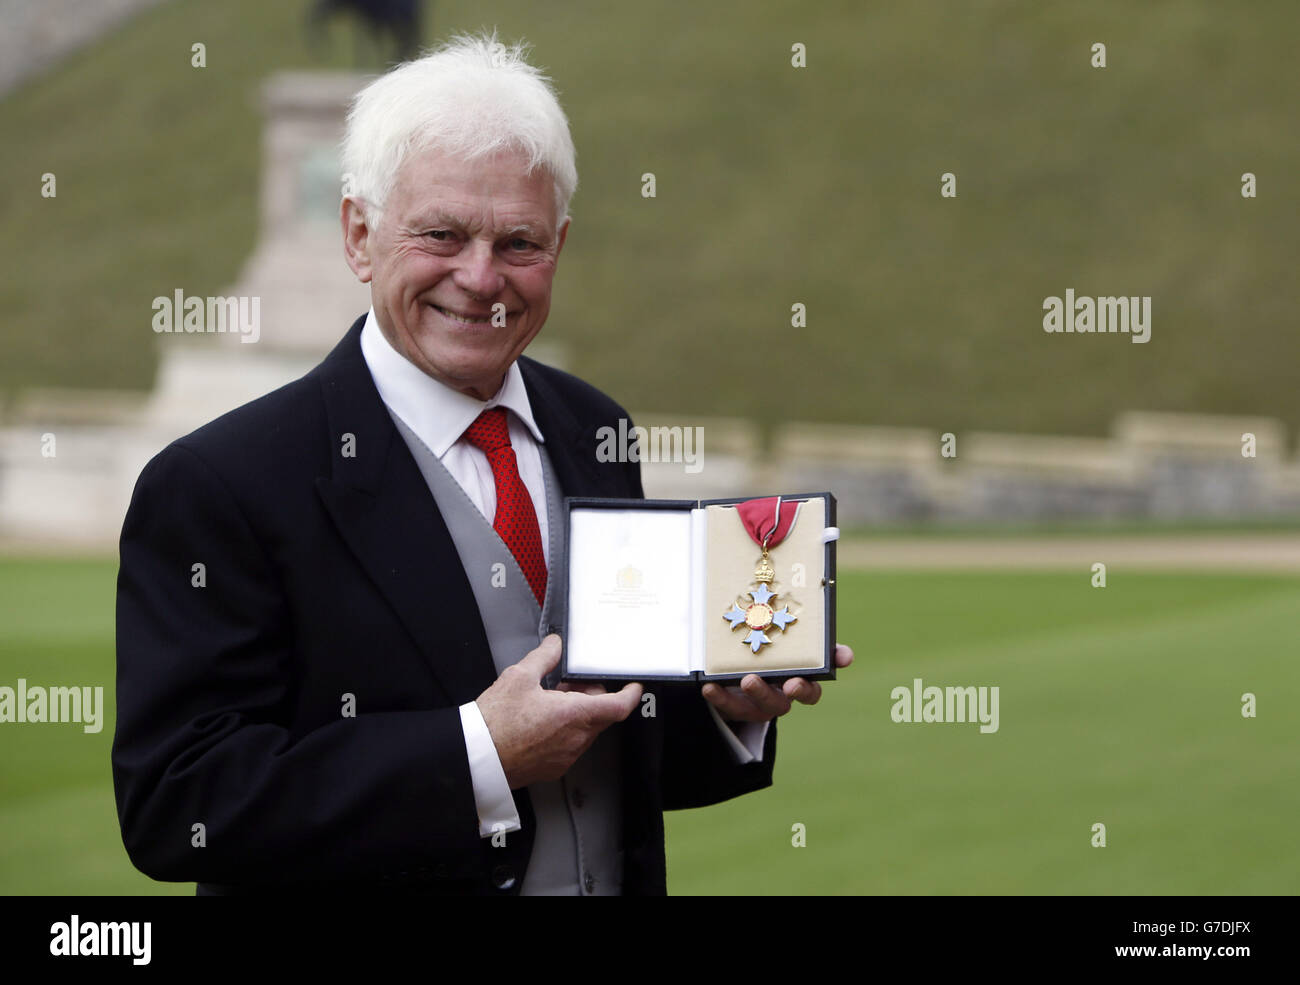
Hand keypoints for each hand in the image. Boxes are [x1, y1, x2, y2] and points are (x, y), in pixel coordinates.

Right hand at [476, 634, 641, 788]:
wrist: (477, 759)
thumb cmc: (495, 724)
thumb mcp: (519, 677)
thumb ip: (544, 657)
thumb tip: (555, 645)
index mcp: (574, 715)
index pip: (619, 706)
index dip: (630, 694)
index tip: (633, 686)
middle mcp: (575, 739)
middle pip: (601, 715)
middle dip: (593, 697)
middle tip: (573, 684)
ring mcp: (566, 757)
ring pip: (586, 731)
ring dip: (579, 714)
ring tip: (552, 701)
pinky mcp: (554, 768)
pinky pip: (571, 746)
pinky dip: (567, 731)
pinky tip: (544, 721)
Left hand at [700, 643, 853, 722]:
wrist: (730, 670)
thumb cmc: (765, 650)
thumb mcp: (780, 639)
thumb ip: (803, 632)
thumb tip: (832, 631)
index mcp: (797, 678)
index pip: (817, 682)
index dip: (829, 670)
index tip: (838, 662)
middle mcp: (781, 694)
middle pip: (795, 697)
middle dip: (797, 691)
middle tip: (791, 684)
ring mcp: (758, 703)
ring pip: (763, 707)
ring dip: (758, 693)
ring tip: (748, 680)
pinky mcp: (734, 706)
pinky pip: (728, 706)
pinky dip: (720, 697)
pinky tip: (710, 685)